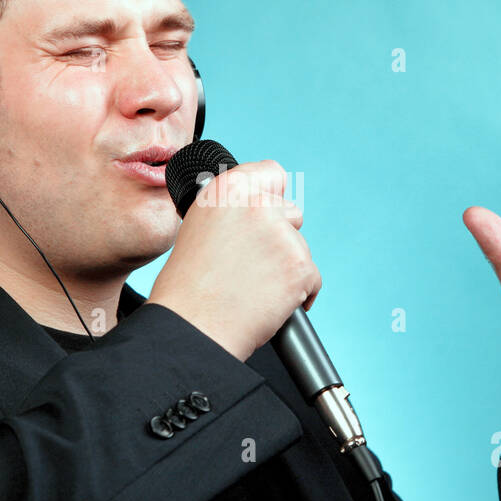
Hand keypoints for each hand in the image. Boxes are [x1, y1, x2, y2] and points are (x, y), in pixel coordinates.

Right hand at [149, 159, 319, 361]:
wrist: (192, 327)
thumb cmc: (188, 287)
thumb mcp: (200, 226)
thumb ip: (232, 209)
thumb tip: (261, 205)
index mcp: (228, 188)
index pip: (273, 172)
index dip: (271, 196)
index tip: (266, 214)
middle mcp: (256, 204)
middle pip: (292, 212)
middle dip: (280, 237)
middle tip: (251, 264)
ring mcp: (281, 234)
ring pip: (300, 248)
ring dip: (286, 268)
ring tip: (252, 288)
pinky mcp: (300, 266)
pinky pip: (312, 278)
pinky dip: (298, 294)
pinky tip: (268, 303)